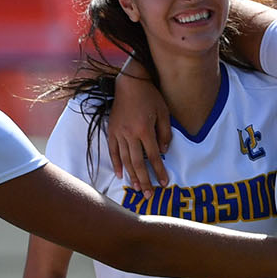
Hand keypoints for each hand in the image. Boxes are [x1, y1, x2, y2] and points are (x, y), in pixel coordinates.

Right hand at [109, 67, 171, 190]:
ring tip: (136, 188)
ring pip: (124, 159)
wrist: (130, 82)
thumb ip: (165, 133)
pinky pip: (113, 151)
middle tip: (148, 195)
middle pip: (138, 163)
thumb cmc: (150, 96)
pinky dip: (116, 163)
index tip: (164, 183)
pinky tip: (120, 175)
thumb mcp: (164, 112)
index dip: (159, 171)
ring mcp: (119, 133)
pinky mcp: (111, 130)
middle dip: (144, 180)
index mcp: (145, 130)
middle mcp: (130, 134)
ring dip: (131, 176)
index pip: (154, 156)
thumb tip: (164, 151)